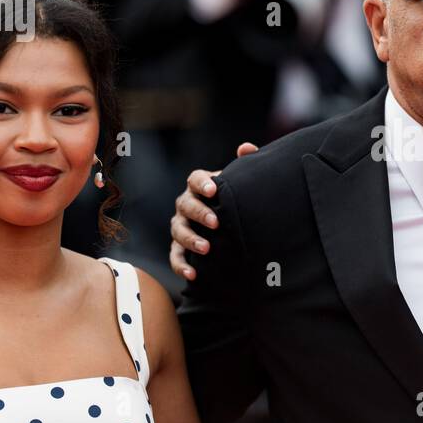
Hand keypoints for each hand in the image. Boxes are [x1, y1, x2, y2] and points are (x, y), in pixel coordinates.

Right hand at [170, 142, 259, 280]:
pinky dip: (181, 266)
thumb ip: (245, 163)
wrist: (229, 224)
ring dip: (190, 239)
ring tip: (206, 248)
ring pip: (178, 231)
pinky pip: (175, 256)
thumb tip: (247, 148)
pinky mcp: (179, 247)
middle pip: (185, 205)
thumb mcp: (239, 182)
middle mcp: (185, 204)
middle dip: (199, 213)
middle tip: (215, 222)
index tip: (213, 189)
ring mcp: (180, 226)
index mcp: (199, 186)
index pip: (194, 179)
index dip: (202, 183)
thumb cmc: (233, 199)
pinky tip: (193, 275)